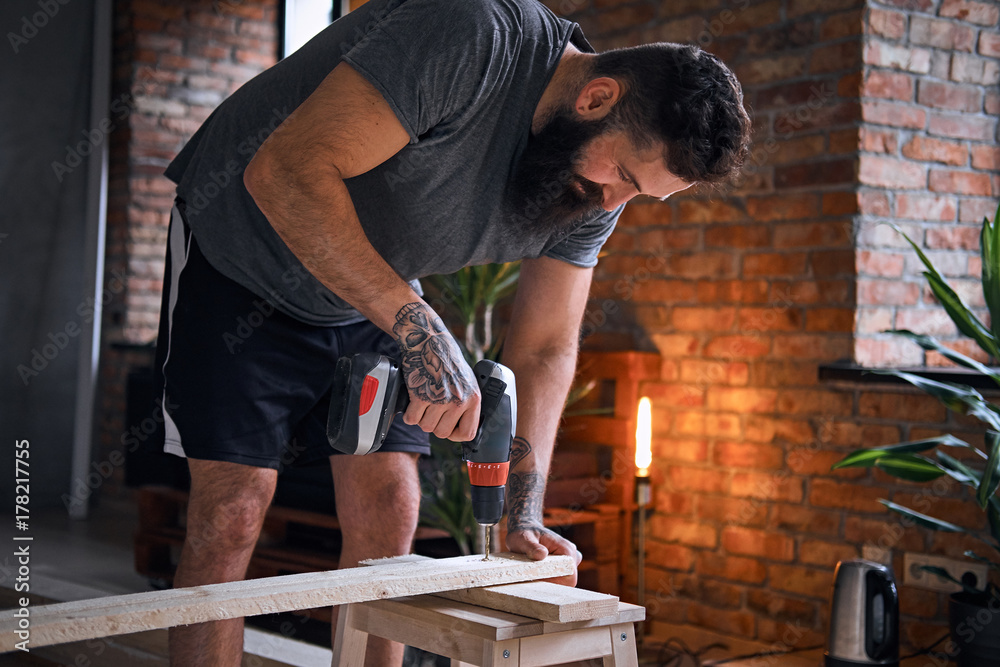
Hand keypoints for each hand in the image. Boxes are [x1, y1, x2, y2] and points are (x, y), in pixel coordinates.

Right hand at [393, 302, 479, 440]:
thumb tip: (462, 427)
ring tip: (424, 399)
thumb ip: (466, 404)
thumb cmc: (446, 360)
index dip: (455, 434)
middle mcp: (458, 400)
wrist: (429, 340)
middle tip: (432, 408)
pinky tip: (413, 400)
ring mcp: (439, 399)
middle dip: (434, 423)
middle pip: (442, 433)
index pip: (468, 433)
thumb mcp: (467, 382)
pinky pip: (412, 419)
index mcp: (473, 398)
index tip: (449, 428)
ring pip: (426, 427)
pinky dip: (409, 412)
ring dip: (421, 417)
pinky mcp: (420, 396)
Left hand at [506, 524, 581, 586]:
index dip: (556, 583)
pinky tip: (536, 574)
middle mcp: (571, 555)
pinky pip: (560, 578)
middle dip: (551, 583)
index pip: (570, 576)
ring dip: (550, 581)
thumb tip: (542, 554)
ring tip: (533, 574)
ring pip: (564, 580)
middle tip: (532, 579)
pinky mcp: (563, 564)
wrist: (525, 529)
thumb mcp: (523, 539)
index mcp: (566, 549)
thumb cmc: (524, 533)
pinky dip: (549, 579)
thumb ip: (532, 547)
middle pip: (567, 581)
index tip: (538, 580)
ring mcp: (569, 560)